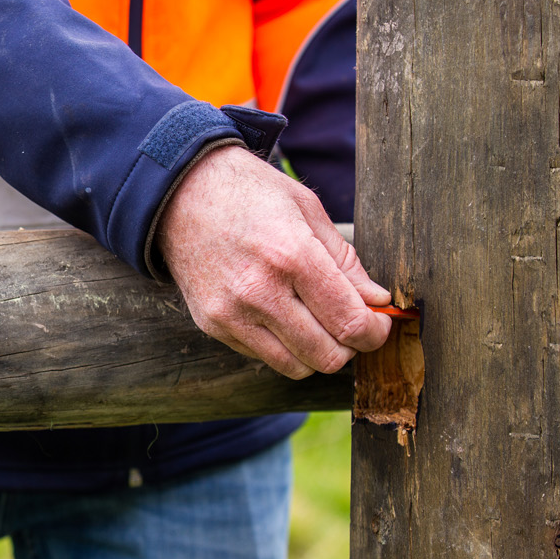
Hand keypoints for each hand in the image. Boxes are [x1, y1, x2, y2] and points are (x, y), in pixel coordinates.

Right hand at [157, 145, 392, 378]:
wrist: (180, 192)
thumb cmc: (249, 193)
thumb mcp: (307, 209)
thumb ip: (345, 261)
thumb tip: (377, 302)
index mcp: (292, 256)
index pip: (350, 322)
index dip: (375, 331)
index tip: (379, 322)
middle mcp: (259, 291)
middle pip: (327, 355)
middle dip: (351, 346)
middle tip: (350, 323)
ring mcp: (231, 313)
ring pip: (296, 366)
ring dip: (316, 352)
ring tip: (318, 323)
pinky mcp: (212, 324)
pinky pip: (263, 356)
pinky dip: (282, 345)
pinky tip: (280, 314)